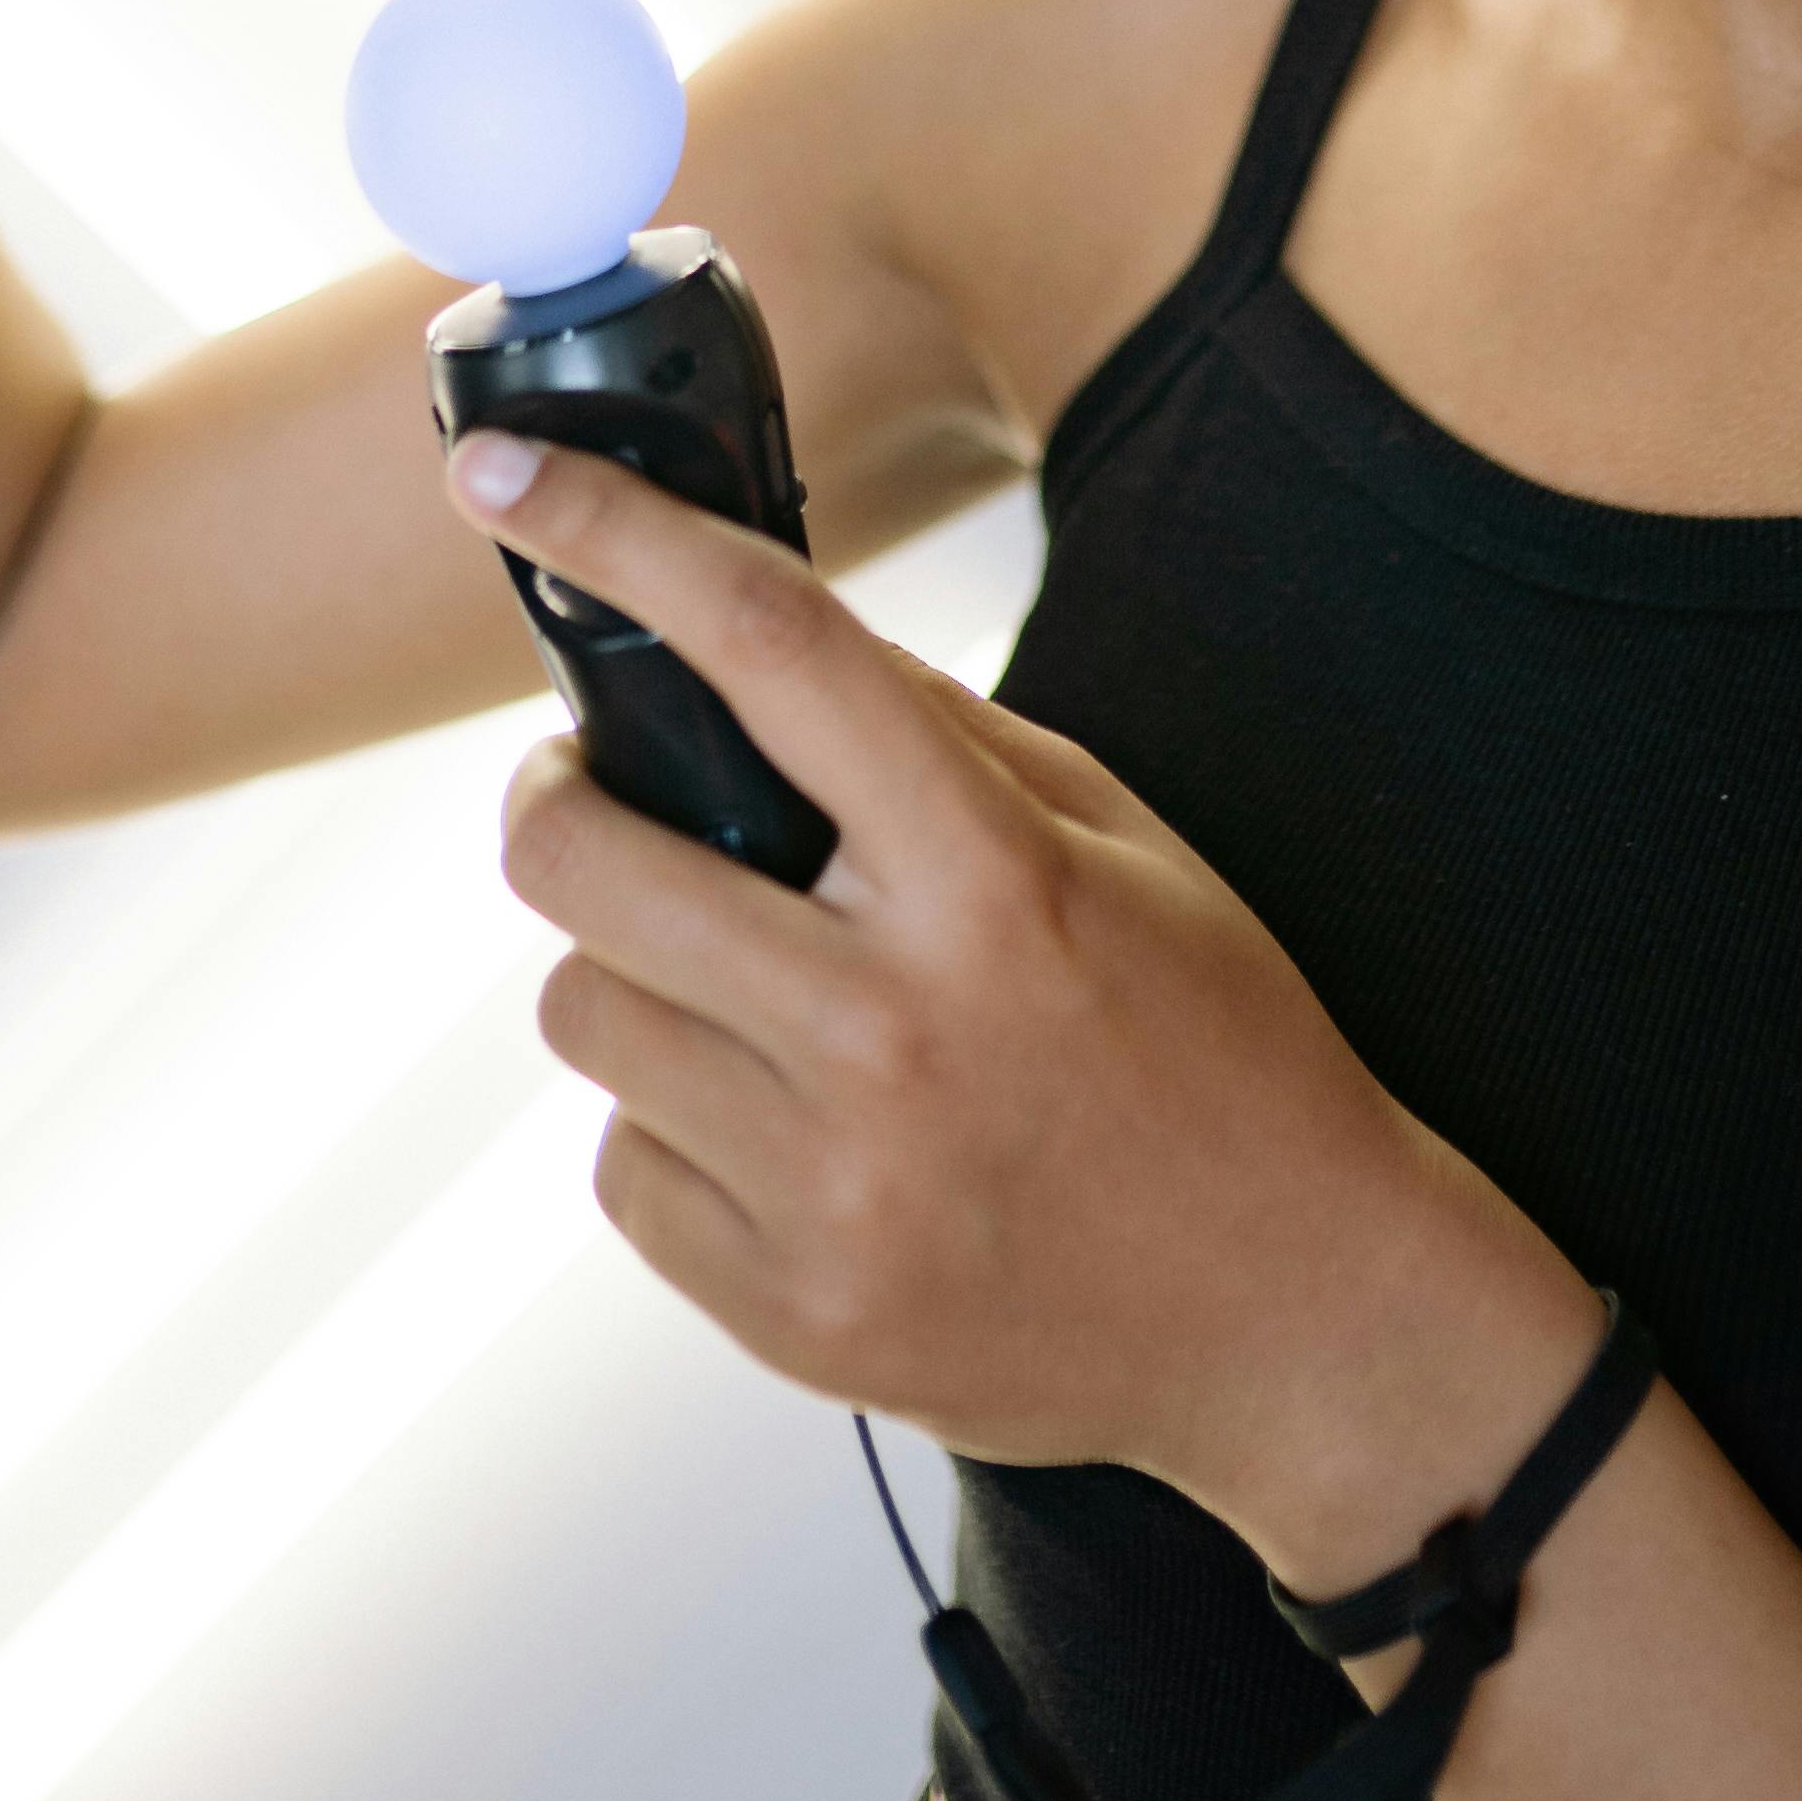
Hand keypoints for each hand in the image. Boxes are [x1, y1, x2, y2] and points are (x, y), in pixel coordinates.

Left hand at [449, 433, 1596, 1579]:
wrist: (1301, 1322)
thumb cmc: (1220, 1055)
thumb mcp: (1123, 844)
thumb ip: (943, 736)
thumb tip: (758, 642)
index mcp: (991, 880)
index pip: (765, 647)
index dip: (612, 533)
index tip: (501, 479)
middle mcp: (894, 1029)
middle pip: (582, 856)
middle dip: (559, 796)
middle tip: (599, 789)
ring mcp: (834, 1187)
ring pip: (585, 1012)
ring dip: (632, 971)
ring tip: (739, 986)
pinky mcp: (792, 1315)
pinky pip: (624, 1169)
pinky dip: (672, 1126)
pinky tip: (779, 1123)